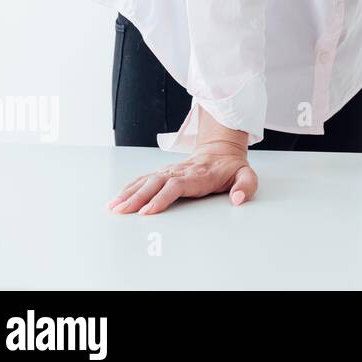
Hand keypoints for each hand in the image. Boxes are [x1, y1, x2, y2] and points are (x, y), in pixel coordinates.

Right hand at [106, 140, 257, 215]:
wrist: (221, 149)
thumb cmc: (231, 167)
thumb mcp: (247, 175)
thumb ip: (246, 186)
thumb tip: (237, 199)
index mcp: (199, 175)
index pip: (176, 185)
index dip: (162, 197)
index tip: (148, 211)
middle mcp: (180, 171)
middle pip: (156, 183)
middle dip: (138, 197)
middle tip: (123, 211)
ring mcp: (169, 171)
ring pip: (146, 180)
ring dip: (129, 193)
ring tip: (114, 207)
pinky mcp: (163, 173)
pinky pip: (143, 179)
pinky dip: (129, 188)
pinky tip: (117, 199)